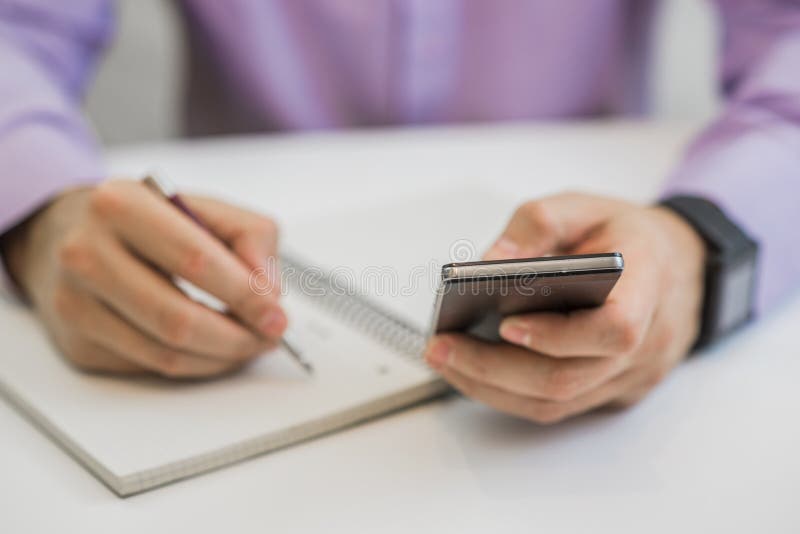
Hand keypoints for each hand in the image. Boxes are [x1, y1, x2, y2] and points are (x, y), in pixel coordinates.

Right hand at [1, 179, 286, 377]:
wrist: (70, 235)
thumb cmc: (147, 222)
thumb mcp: (202, 207)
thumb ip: (250, 236)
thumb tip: (268, 290)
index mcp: (121, 205)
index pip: (195, 261)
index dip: (245, 295)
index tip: (277, 314)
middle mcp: (86, 253)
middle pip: (179, 318)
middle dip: (238, 336)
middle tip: (269, 337)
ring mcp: (75, 302)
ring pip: (165, 353)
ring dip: (221, 357)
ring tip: (249, 344)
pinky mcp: (78, 341)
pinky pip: (151, 366)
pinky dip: (195, 365)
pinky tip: (214, 349)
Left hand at [425, 192, 705, 422]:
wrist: (677, 263)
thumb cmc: (626, 235)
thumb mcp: (583, 206)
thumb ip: (537, 225)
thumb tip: (485, 262)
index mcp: (648, 285)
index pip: (614, 330)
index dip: (558, 336)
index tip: (504, 324)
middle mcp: (648, 342)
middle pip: (567, 378)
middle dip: (494, 369)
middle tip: (441, 348)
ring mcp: (633, 375)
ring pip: (557, 402)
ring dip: (492, 387)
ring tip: (444, 359)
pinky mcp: (614, 392)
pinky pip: (559, 406)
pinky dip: (510, 393)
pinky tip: (474, 369)